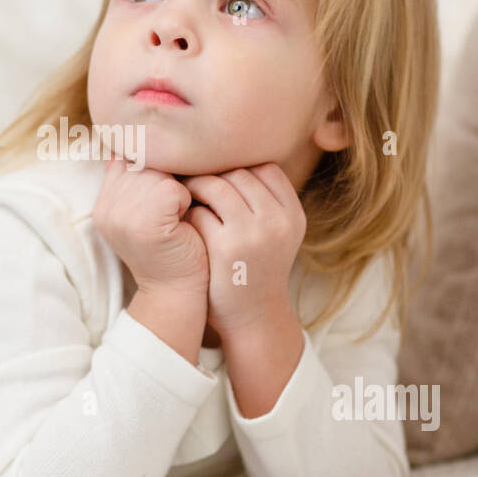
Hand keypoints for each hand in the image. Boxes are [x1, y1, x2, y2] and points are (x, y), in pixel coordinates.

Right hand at [93, 155, 209, 297]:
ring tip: (177, 216)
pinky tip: (183, 222)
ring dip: (177, 191)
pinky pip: (172, 188)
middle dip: (166, 180)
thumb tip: (130, 146)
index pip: (126, 161)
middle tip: (173, 211)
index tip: (162, 201)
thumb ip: (135, 183)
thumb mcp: (145, 214)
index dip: (151, 173)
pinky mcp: (146, 222)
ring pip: (158, 173)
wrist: (177, 291)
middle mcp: (105, 210)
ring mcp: (122, 216)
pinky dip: (185, 201)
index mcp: (102, 206)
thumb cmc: (171, 248)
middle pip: (143, 163)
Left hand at [180, 163, 305, 340]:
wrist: (252, 319)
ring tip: (185, 195)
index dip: (239, 167)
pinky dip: (188, 213)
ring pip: (217, 186)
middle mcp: (278, 221)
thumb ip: (263, 201)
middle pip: (239, 173)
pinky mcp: (226, 248)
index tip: (220, 175)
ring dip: (195, 187)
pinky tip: (184, 222)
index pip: (266, 168)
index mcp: (293, 214)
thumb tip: (230, 157)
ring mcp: (253, 234)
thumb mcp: (275, 234)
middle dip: (213, 174)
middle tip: (193, 178)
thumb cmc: (255, 269)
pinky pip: (199, 212)